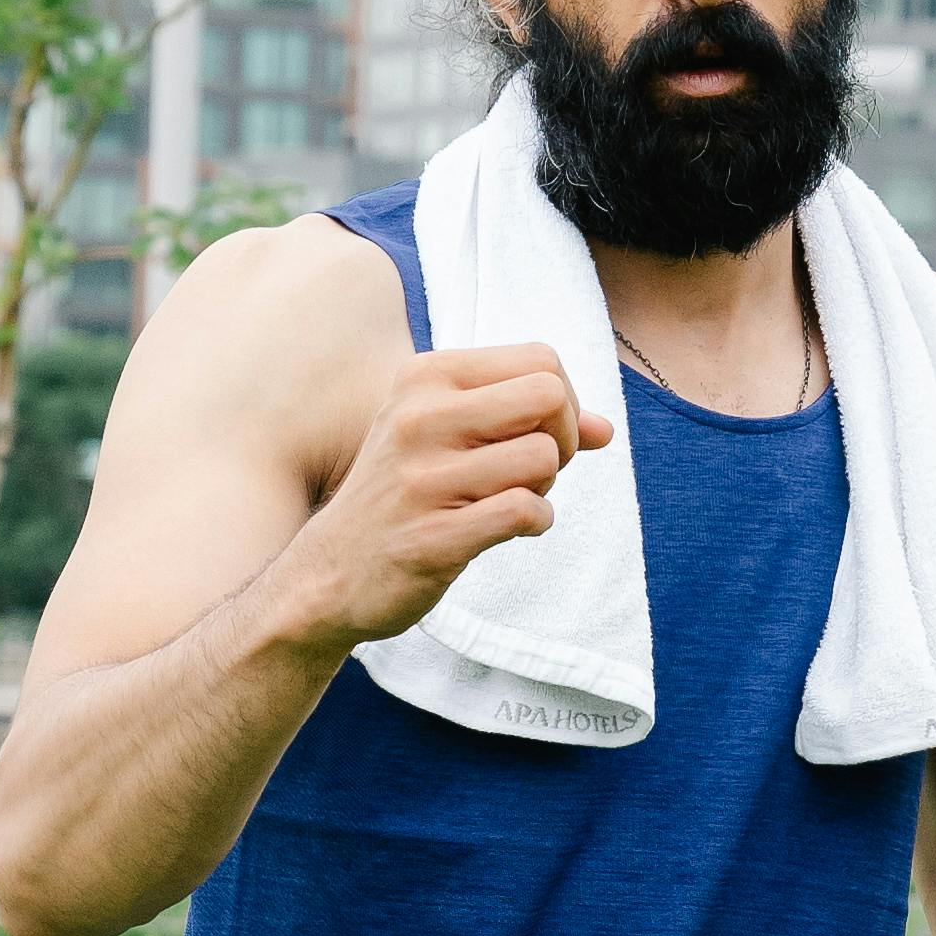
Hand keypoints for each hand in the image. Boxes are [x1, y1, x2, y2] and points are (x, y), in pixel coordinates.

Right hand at [294, 341, 613, 647]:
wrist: (328, 575)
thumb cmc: (402, 498)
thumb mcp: (447, 439)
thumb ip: (525, 423)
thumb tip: (606, 430)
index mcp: (425, 378)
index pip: (541, 360)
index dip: (562, 401)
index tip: (537, 436)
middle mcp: (420, 418)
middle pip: (550, 396)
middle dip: (561, 437)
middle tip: (534, 470)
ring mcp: (423, 478)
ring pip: (543, 457)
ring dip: (545, 486)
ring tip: (510, 500)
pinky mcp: (433, 535)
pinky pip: (526, 511)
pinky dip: (535, 522)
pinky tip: (507, 529)